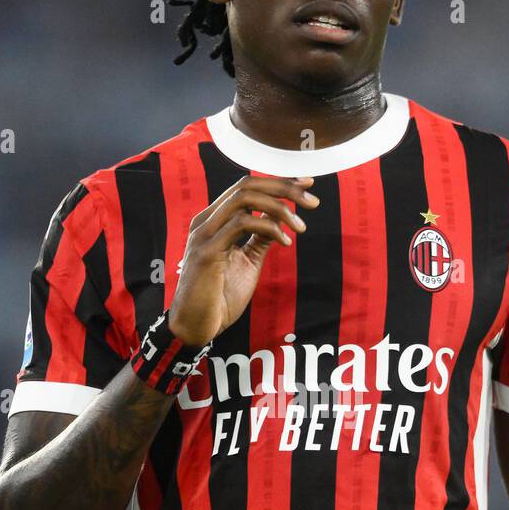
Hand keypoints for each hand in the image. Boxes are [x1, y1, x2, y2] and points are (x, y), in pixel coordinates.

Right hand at [167, 175, 319, 346]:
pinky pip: (242, 224)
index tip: (306, 184)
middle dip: (284, 188)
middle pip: (247, 185)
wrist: (196, 327)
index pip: (246, 187)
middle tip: (312, 202)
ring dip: (280, 208)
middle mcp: (206, 221)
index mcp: (214, 221)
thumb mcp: (247, 262)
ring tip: (301, 226)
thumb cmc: (220, 298)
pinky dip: (269, 228)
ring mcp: (204, 234)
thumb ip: (260, 238)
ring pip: (245, 198)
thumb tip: (279, 220)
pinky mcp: (207, 251)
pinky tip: (285, 242)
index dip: (278, 182)